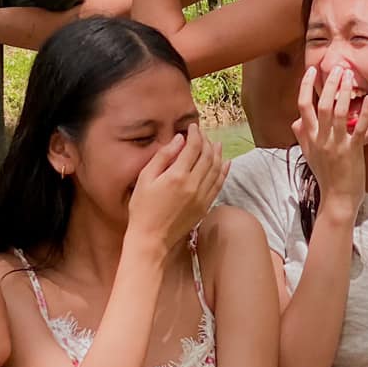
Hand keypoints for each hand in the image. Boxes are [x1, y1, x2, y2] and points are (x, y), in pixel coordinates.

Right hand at [127, 125, 228, 256]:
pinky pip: (219, 185)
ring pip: (216, 169)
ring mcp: (202, 197)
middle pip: (207, 156)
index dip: (195, 134)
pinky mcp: (205, 207)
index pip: (193, 147)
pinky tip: (225, 163)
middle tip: (202, 134)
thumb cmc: (142, 208)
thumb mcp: (145, 179)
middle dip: (206, 141)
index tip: (192, 127)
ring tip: (216, 143)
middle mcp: (193, 185)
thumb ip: (162, 156)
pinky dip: (223, 171)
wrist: (151, 239)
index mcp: (177, 176)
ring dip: (217, 154)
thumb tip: (178, 140)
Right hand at [291, 63, 367, 208]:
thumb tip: (295, 120)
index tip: (312, 71)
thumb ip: (302, 136)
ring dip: (344, 92)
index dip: (306, 86)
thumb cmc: (325, 177)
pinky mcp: (353, 150)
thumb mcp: (309, 155)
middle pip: (322, 105)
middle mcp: (321, 138)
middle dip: (329, 84)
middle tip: (337, 67)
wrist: (337, 199)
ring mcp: (337, 144)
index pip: (303, 106)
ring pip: (338, 112)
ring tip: (350, 76)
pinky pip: (358, 128)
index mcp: (309, 137)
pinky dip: (363, 112)